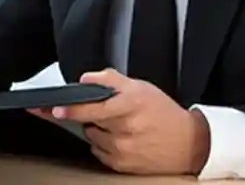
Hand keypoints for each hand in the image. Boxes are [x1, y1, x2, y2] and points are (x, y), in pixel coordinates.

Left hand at [43, 69, 209, 175]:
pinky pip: (98, 152)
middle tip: (107, 112)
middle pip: (89, 122)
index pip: (93, 107)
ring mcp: (123, 149)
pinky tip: (121, 139)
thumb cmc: (163, 113)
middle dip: (88, 115)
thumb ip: (110, 79)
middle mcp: (126, 129)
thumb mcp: (140, 87)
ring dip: (97, 130)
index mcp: (131, 105)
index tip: (56, 108)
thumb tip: (86, 79)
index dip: (73, 108)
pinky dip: (104, 144)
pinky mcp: (121, 165)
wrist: (189, 144)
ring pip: (92, 136)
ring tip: (119, 125)